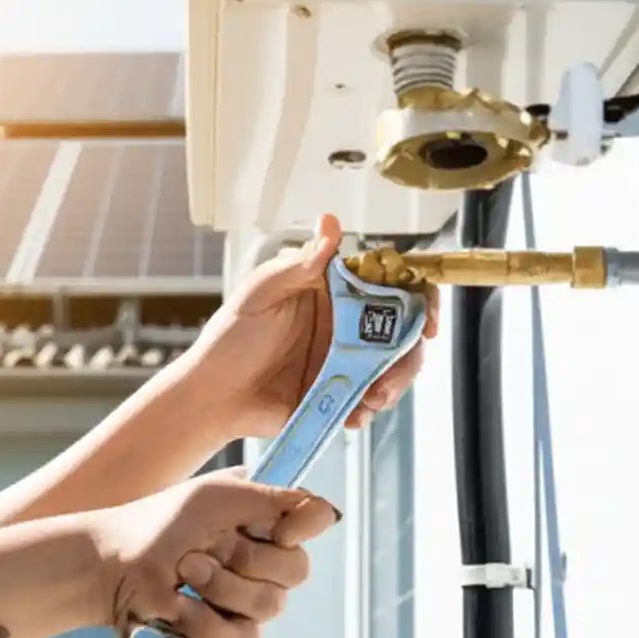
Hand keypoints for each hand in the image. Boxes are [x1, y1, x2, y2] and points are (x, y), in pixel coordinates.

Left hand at [93, 468, 338, 637]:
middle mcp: (260, 559)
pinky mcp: (222, 635)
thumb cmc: (158, 522)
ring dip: (221, 587)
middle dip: (247, 558)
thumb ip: (275, 496)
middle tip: (204, 547)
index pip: (314, 522)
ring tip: (184, 573)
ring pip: (270, 606)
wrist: (110, 564)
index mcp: (262, 518)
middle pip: (297, 570)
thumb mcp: (217, 495)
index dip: (302, 528)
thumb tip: (325, 513)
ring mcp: (243, 601)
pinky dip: (205, 623)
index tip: (277, 530)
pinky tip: (179, 610)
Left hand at [188, 213, 438, 438]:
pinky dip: (369, 409)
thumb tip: (330, 223)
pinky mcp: (338, 393)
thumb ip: (303, 263)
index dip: (416, 296)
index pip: (387, 283)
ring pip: (393, 367)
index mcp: (331, 291)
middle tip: (394, 374)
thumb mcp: (264, 292)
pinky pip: (369, 400)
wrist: (214, 396)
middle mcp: (344, 324)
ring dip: (393, 383)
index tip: (425, 317)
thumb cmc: (230, 338)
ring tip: (371, 398)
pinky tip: (353, 414)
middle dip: (410, 352)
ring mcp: (343, 360)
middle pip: (401, 329)